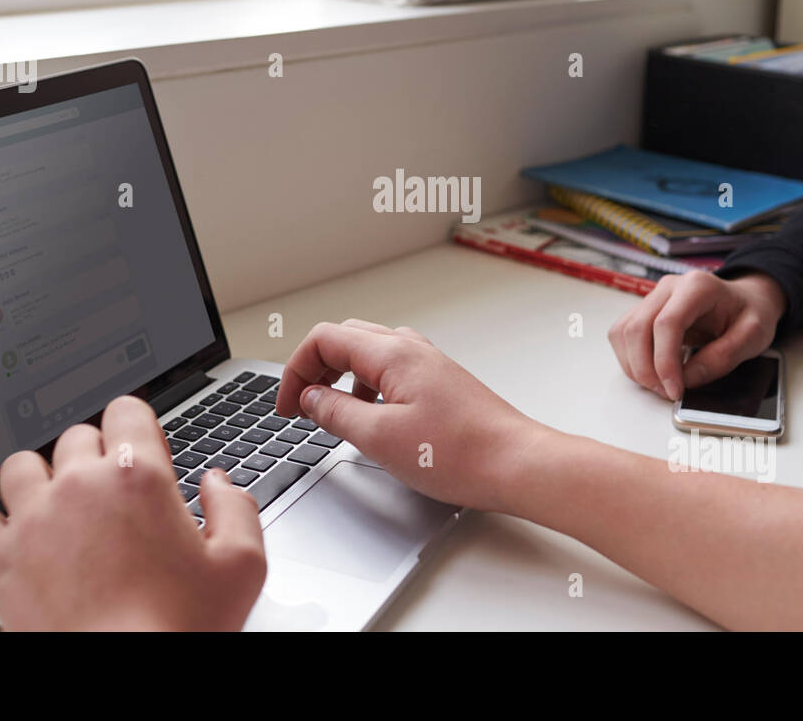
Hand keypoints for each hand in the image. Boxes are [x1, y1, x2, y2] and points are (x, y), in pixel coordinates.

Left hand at [0, 396, 265, 630]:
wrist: (121, 681)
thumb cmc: (177, 630)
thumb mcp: (242, 566)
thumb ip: (237, 508)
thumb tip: (218, 483)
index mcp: (139, 476)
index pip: (126, 410)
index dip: (136, 426)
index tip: (140, 450)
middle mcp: (81, 486)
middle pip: (76, 436)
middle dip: (94, 457)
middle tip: (110, 494)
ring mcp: (34, 519)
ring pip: (20, 466)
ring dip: (38, 479)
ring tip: (56, 506)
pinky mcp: (0, 558)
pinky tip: (8, 536)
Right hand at [276, 319, 547, 513]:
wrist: (516, 464)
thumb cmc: (460, 454)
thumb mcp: (379, 438)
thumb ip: (335, 413)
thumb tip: (309, 398)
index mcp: (392, 353)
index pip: (324, 339)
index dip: (295, 370)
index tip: (286, 405)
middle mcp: (411, 349)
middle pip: (345, 339)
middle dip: (314, 369)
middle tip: (301, 405)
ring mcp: (428, 364)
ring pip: (368, 354)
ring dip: (341, 378)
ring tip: (332, 414)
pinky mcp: (440, 383)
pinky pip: (391, 371)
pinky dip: (368, 387)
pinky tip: (372, 418)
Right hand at [607, 271, 784, 399]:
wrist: (745, 299)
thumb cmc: (749, 313)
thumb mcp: (753, 336)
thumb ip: (723, 358)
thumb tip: (686, 379)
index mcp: (697, 286)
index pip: (666, 323)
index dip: (664, 361)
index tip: (675, 389)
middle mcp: (668, 287)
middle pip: (637, 328)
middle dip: (646, 369)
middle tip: (667, 392)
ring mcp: (652, 297)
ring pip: (623, 332)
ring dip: (634, 366)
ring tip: (660, 385)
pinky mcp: (643, 311)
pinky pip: (622, 335)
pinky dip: (630, 359)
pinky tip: (651, 372)